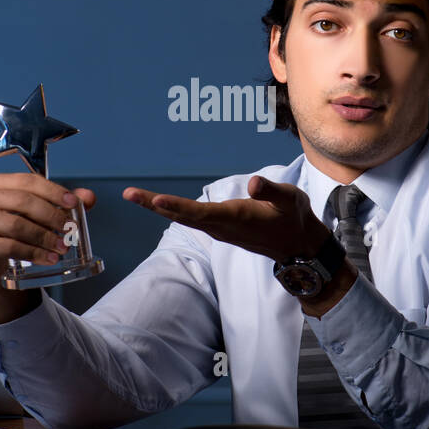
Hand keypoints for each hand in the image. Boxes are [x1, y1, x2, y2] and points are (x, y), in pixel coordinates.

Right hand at [0, 172, 94, 311]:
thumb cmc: (14, 233)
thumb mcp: (38, 215)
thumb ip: (63, 203)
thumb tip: (88, 197)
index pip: (28, 181)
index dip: (53, 191)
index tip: (73, 203)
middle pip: (23, 201)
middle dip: (52, 216)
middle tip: (70, 229)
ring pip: (17, 225)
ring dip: (45, 237)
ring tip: (62, 247)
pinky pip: (9, 247)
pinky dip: (33, 253)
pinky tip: (49, 258)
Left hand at [122, 175, 329, 261]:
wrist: (299, 245)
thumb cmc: (294, 218)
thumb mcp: (290, 199)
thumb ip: (271, 190)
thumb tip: (253, 184)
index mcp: (237, 217)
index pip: (201, 212)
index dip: (177, 206)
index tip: (155, 201)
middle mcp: (222, 226)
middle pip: (183, 215)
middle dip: (155, 204)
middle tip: (129, 194)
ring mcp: (219, 229)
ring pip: (184, 217)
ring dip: (159, 207)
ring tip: (134, 195)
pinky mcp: (220, 228)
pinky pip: (191, 218)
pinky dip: (172, 209)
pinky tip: (158, 204)